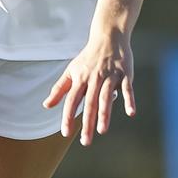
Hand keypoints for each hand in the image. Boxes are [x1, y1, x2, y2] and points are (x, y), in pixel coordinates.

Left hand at [44, 29, 134, 145]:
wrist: (108, 36)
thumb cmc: (88, 57)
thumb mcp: (71, 71)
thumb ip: (59, 89)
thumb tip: (46, 105)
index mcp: (80, 79)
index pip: (72, 100)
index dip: (68, 116)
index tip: (65, 132)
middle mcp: (94, 78)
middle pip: (89, 103)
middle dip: (87, 123)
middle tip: (86, 141)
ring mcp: (110, 76)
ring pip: (106, 97)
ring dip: (105, 114)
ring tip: (102, 131)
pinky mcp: (124, 75)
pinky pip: (127, 89)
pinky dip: (129, 100)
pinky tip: (131, 113)